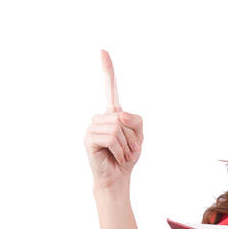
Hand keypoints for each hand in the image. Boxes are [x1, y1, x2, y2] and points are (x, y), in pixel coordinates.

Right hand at [85, 49, 143, 189]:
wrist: (117, 177)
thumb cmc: (127, 157)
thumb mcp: (139, 136)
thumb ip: (135, 120)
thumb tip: (117, 114)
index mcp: (113, 113)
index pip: (110, 88)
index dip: (108, 70)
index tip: (102, 50)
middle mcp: (100, 117)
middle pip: (125, 117)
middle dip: (133, 137)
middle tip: (129, 150)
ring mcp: (92, 126)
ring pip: (118, 127)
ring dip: (127, 146)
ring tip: (121, 154)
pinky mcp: (88, 138)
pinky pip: (111, 137)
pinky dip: (120, 150)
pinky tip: (115, 157)